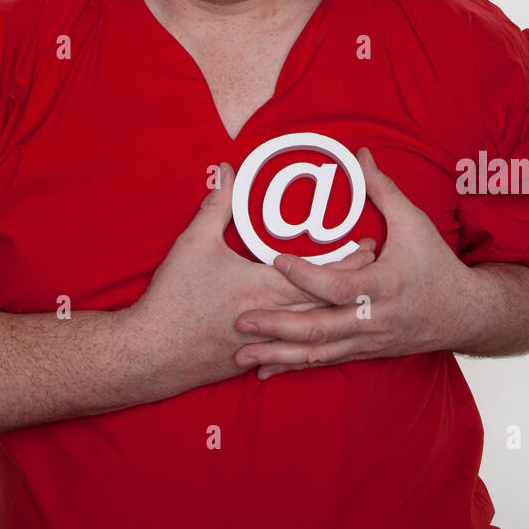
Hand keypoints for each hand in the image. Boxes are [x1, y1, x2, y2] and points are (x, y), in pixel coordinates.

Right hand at [130, 163, 369, 400]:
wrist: (153, 351)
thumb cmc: (175, 296)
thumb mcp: (195, 242)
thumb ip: (218, 204)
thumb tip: (228, 170)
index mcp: (265, 286)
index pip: (319, 273)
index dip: (347, 261)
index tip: (369, 246)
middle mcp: (274, 316)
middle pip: (326, 299)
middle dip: (352, 283)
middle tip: (375, 267)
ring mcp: (266, 342)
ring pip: (314, 327)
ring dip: (338, 310)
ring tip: (357, 296)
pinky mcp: (254, 358)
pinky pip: (293, 350)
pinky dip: (313, 341)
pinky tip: (322, 337)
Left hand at [232, 148, 473, 377]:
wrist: (466, 315)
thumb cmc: (438, 266)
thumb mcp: (414, 224)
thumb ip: (383, 190)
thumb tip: (360, 155)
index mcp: (384, 286)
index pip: (338, 286)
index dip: (306, 276)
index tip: (275, 262)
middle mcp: (374, 319)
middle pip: (321, 328)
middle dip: (278, 326)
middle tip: (241, 320)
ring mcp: (368, 341)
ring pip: (318, 353)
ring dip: (279, 355)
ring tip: (242, 356)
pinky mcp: (364, 353)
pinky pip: (325, 362)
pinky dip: (295, 366)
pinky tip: (266, 371)